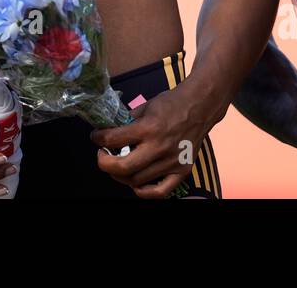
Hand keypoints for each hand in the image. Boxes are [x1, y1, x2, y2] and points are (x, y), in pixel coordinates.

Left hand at [90, 82, 214, 197]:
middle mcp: (160, 147)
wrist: (200, 107)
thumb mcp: (145, 106)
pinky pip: (160, 192)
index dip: (98, 139)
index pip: (114, 140)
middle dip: (104, 163)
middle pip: (123, 167)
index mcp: (149, 128)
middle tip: (102, 155)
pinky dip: (144, 192)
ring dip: (121, 175)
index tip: (96, 137)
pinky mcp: (182, 171)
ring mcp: (172, 162)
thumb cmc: (171, 104)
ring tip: (118, 165)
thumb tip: (108, 132)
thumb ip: (127, 121)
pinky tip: (136, 183)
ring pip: (137, 181)